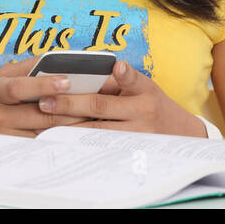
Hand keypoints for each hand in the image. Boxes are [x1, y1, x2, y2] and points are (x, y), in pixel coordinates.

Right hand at [0, 57, 93, 144]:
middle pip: (39, 113)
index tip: (68, 80)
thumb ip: (27, 68)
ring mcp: (3, 138)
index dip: (44, 84)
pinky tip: (77, 134)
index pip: (19, 87)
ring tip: (94, 117)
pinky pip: (40, 145)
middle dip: (71, 108)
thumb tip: (59, 59)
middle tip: (96, 102)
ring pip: (44, 132)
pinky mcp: (10, 153)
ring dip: (70, 125)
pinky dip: (59, 139)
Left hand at [37, 60, 206, 137]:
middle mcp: (141, 114)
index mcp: (144, 92)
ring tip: (44, 123)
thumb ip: (123, 81)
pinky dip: (78, 144)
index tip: (102, 71)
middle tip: (45, 102)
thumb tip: (94, 71)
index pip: (127, 80)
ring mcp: (135, 136)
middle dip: (69, 105)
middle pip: (99, 108)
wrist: (181, 135)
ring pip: (95, 132)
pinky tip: (60, 142)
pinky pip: (98, 148)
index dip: (119, 74)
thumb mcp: (146, 87)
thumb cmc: (155, 105)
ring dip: (67, 127)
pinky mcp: (128, 152)